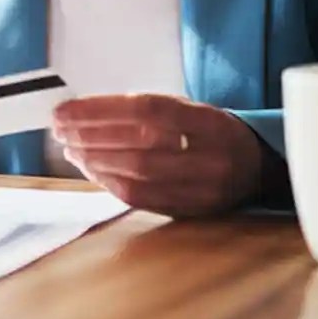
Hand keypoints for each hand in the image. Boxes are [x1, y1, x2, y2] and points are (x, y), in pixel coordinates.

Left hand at [52, 94, 263, 216]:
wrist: (257, 168)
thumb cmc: (209, 133)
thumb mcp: (188, 109)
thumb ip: (143, 109)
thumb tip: (82, 113)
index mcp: (209, 121)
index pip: (145, 110)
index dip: (98, 110)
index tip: (65, 110)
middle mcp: (209, 154)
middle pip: (137, 145)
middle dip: (88, 137)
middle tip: (60, 130)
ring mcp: (202, 186)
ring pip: (136, 175)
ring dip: (93, 161)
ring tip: (69, 148)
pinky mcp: (190, 210)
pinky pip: (140, 198)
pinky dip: (107, 182)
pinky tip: (90, 169)